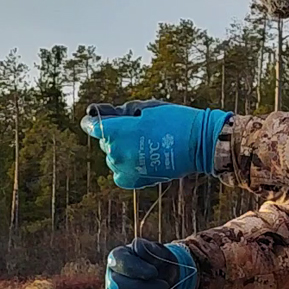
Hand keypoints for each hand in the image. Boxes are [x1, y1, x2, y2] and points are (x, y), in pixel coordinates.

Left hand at [80, 100, 230, 189]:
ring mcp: (125, 168)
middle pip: (105, 142)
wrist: (197, 143)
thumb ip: (123, 113)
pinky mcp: (134, 181)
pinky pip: (120, 174)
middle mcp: (117, 152)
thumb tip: (112, 117)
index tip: (90, 120)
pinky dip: (126, 168)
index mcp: (117, 131)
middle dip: (115, 136)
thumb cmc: (174, 120)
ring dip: (121, 152)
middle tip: (135, 131)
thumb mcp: (147, 108)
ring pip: (112, 158)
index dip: (91, 122)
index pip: (91, 126)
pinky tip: (139, 161)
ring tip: (142, 146)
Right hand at [105, 238, 197, 288]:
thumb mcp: (159, 252)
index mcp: (117, 257)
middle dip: (144, 287)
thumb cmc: (159, 263)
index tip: (154, 272)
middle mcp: (111, 277)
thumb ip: (149, 249)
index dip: (136, 268)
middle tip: (164, 285)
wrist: (166, 278)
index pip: (119, 262)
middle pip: (118, 284)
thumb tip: (137, 246)